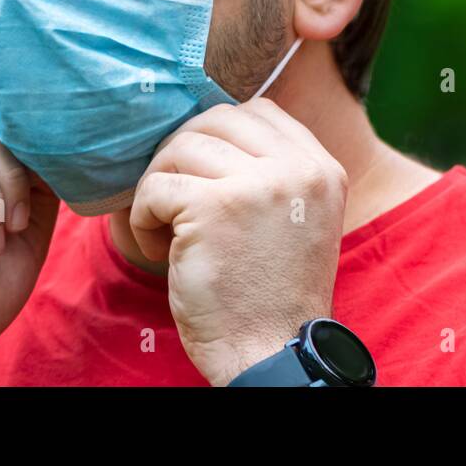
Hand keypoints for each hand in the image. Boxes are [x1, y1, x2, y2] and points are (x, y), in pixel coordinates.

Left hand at [130, 98, 348, 385]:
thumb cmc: (271, 294)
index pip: (260, 111)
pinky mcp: (213, 207)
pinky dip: (143, 216)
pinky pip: (156, 186)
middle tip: (173, 198)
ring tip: (165, 229)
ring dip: (160, 186)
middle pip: (216, 120)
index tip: (201, 172)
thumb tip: (211, 128)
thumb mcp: (297, 219)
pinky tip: (159, 249)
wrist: (272, 354)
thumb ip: (274, 173)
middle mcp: (297, 169)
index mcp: (322, 169)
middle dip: (182, 154)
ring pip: (181, 148)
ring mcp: (257, 184)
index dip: (219, 134)